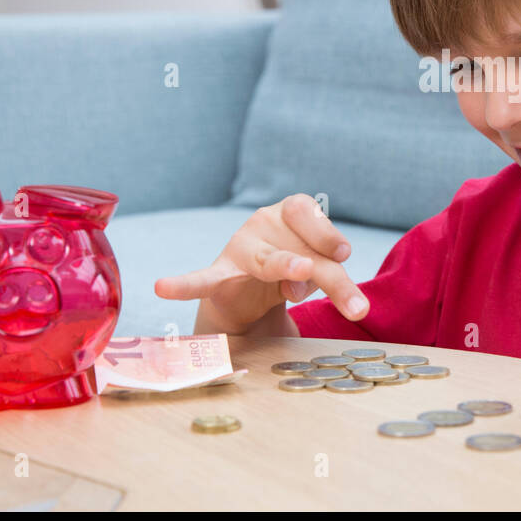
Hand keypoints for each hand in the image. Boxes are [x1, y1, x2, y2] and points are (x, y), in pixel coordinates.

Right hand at [153, 193, 367, 330]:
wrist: (251, 287)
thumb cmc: (293, 264)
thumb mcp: (315, 267)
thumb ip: (322, 273)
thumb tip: (306, 284)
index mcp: (290, 212)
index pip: (308, 213)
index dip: (326, 233)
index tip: (344, 254)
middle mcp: (263, 222)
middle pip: (301, 250)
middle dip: (330, 277)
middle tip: (357, 308)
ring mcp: (240, 248)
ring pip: (270, 262)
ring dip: (286, 268)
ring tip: (300, 275)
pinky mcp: (220, 275)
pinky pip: (202, 279)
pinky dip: (185, 285)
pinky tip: (163, 287)